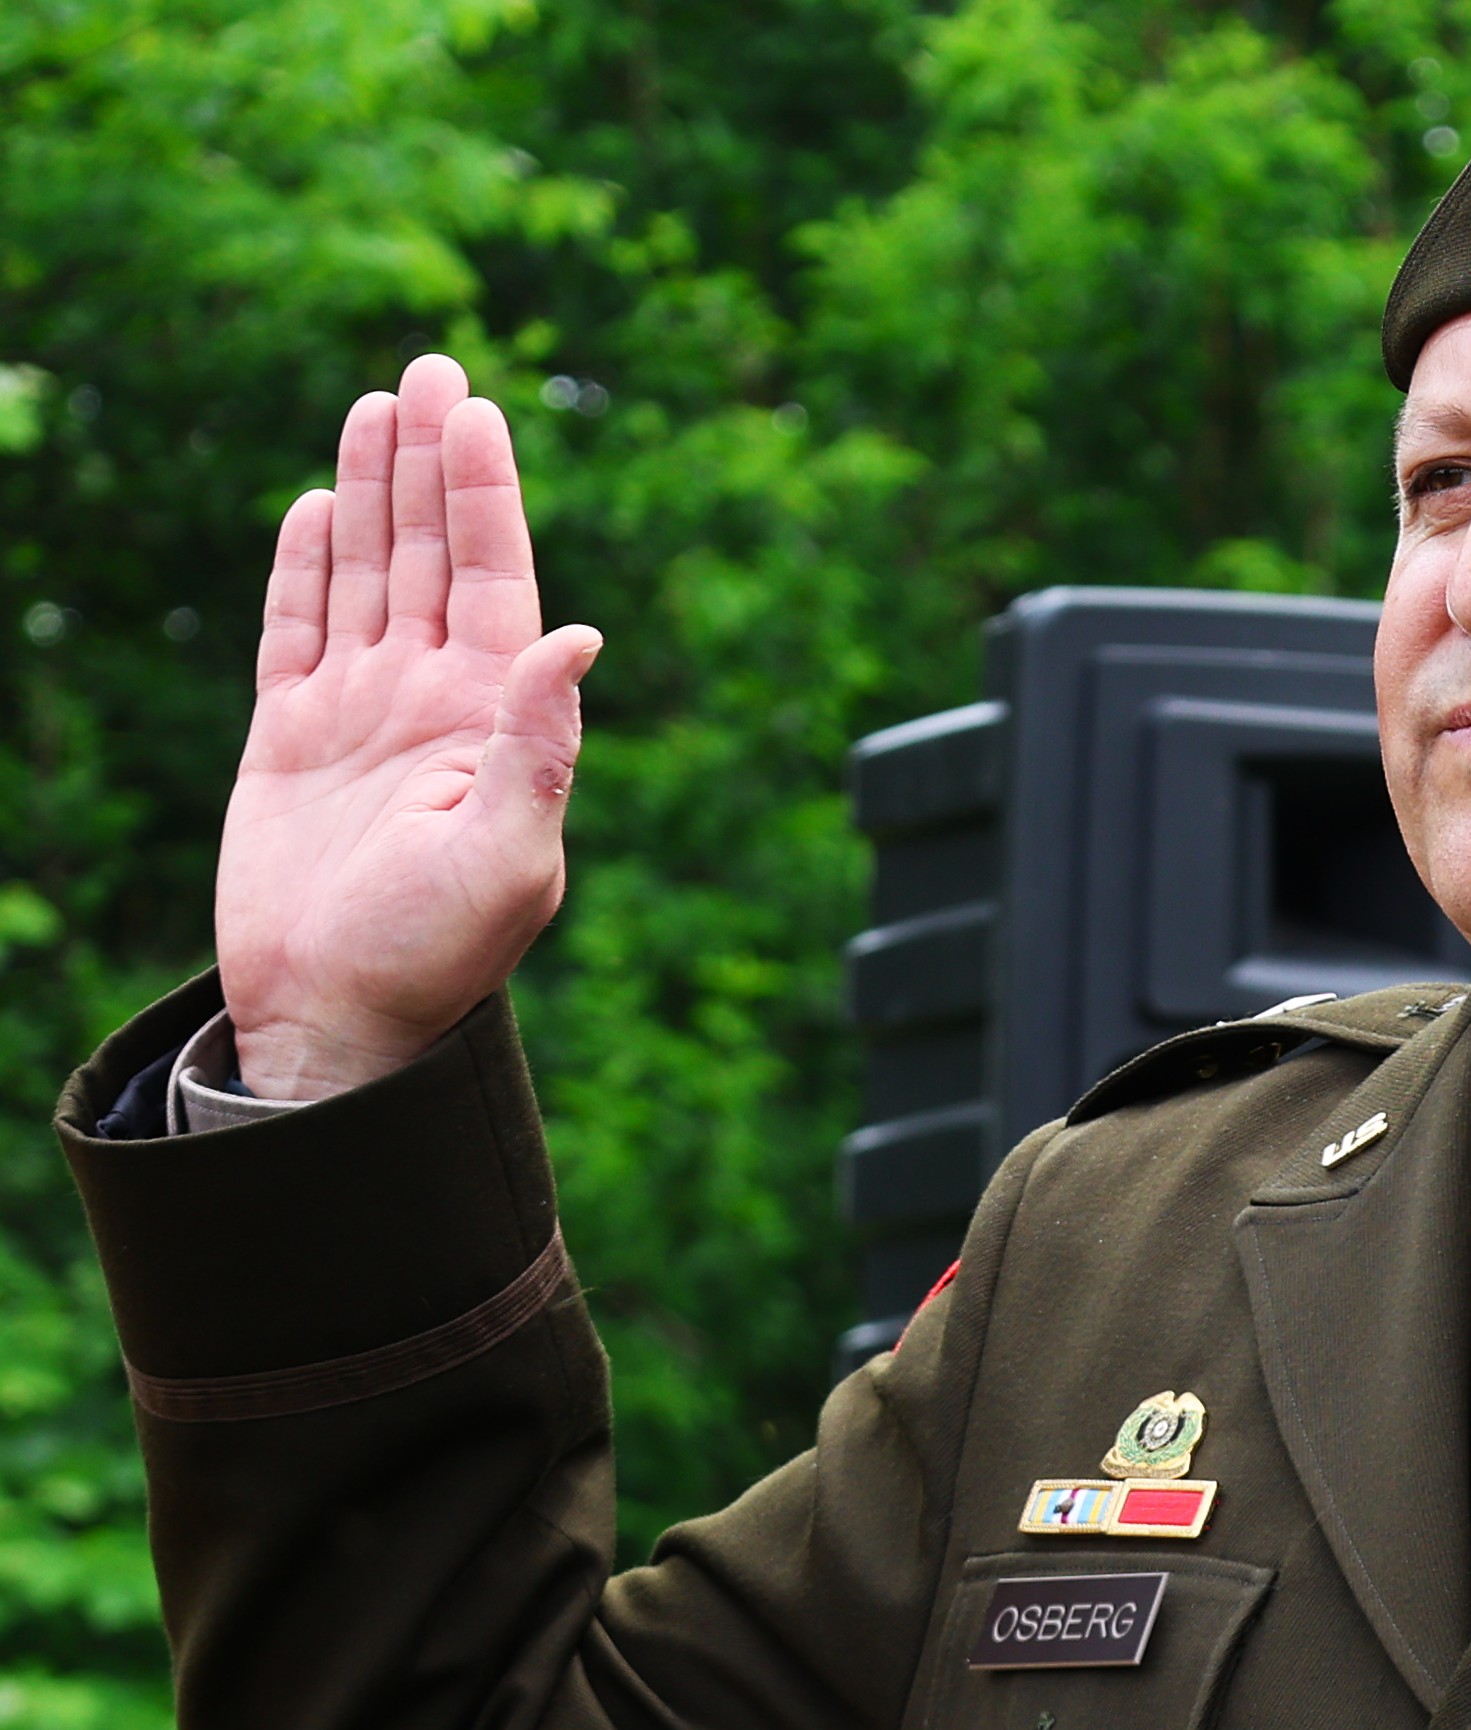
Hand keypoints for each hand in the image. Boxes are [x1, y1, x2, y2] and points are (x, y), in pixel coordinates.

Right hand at [217, 354, 601, 1099]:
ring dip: (371, 493)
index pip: (495, 581)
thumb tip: (580, 636)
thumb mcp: (511, 857)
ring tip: (377, 405)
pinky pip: (294, 632)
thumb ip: (543, 748)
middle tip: (432, 367)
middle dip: (431, 464)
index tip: (479, 412)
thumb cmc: (436, 956)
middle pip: (430, 556)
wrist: (338, 1022)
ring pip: (366, 576)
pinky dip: (304, 570)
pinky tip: (313, 509)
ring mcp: (360, 716)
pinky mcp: (289, 741)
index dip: (485, 496)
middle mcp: (433, 704)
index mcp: (494, 722)